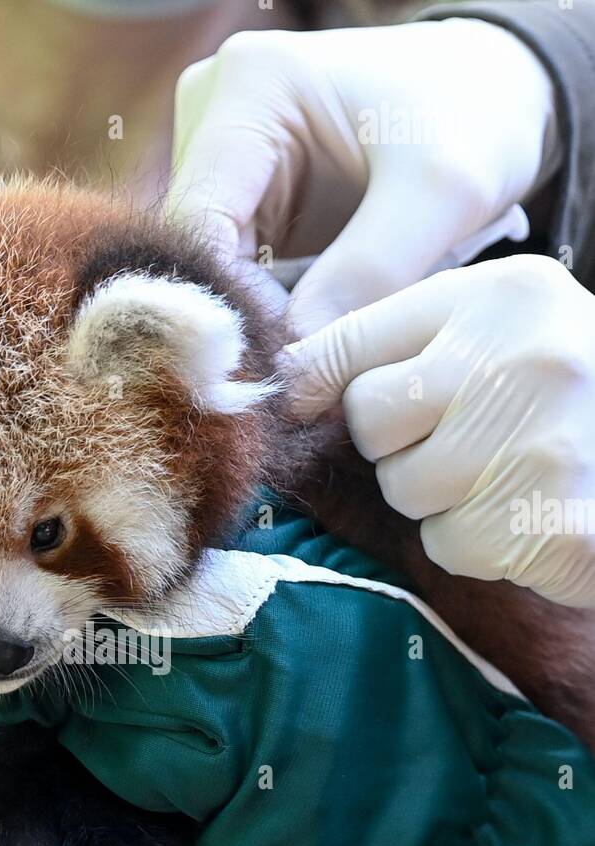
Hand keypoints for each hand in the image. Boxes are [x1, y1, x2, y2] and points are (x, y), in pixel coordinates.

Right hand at [169, 20, 558, 333]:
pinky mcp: (242, 194)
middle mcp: (213, 113)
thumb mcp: (441, 194)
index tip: (285, 367)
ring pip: (211, 272)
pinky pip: (236, 273)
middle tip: (299, 383)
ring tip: (312, 365)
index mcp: (250, 87)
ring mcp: (222, 154)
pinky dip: (273, 313)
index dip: (229, 308)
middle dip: (245, 323)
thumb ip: (368, 276)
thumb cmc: (475, 118)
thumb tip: (295, 366)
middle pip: (197, 253)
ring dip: (259, 323)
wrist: (496, 92)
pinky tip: (309, 341)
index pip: (199, 226)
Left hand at [287, 255, 594, 607]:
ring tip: (504, 475)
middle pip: (369, 421)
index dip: (322, 381)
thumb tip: (287, 376)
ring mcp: (543, 441)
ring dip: (439, 498)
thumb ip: (399, 338)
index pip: (353, 339)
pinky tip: (524, 515)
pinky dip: (477, 542)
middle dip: (399, 444)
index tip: (306, 403)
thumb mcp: (502, 329)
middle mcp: (526, 356)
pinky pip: (449, 544)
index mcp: (506, 294)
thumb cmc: (571, 395)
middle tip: (466, 440)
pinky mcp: (550, 521)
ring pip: (404, 489)